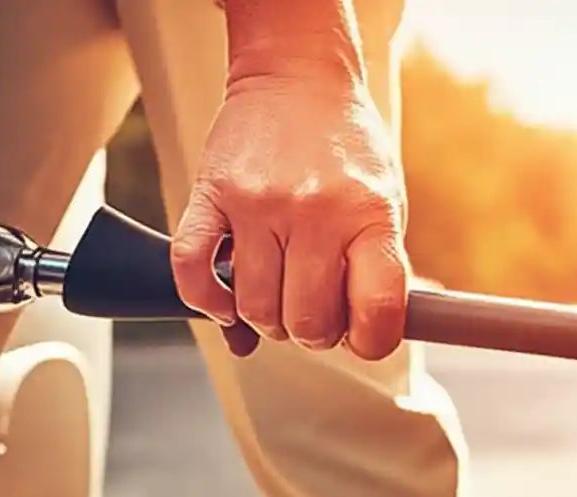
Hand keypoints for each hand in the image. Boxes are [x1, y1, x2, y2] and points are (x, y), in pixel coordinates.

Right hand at [171, 63, 408, 359]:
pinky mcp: (211, 194)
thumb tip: (362, 338)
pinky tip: (225, 300)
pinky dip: (205, 300)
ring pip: (252, 307)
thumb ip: (378, 269)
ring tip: (276, 293)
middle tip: (312, 310)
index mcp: (369, 214)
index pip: (376, 311)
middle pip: (306, 322)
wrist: (298, 76)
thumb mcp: (384, 202)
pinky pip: (192, 269)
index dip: (371, 341)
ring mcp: (259, 202)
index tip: (362, 335)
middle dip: (310, 332)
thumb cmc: (346, 147)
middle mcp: (315, 210)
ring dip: (263, 318)